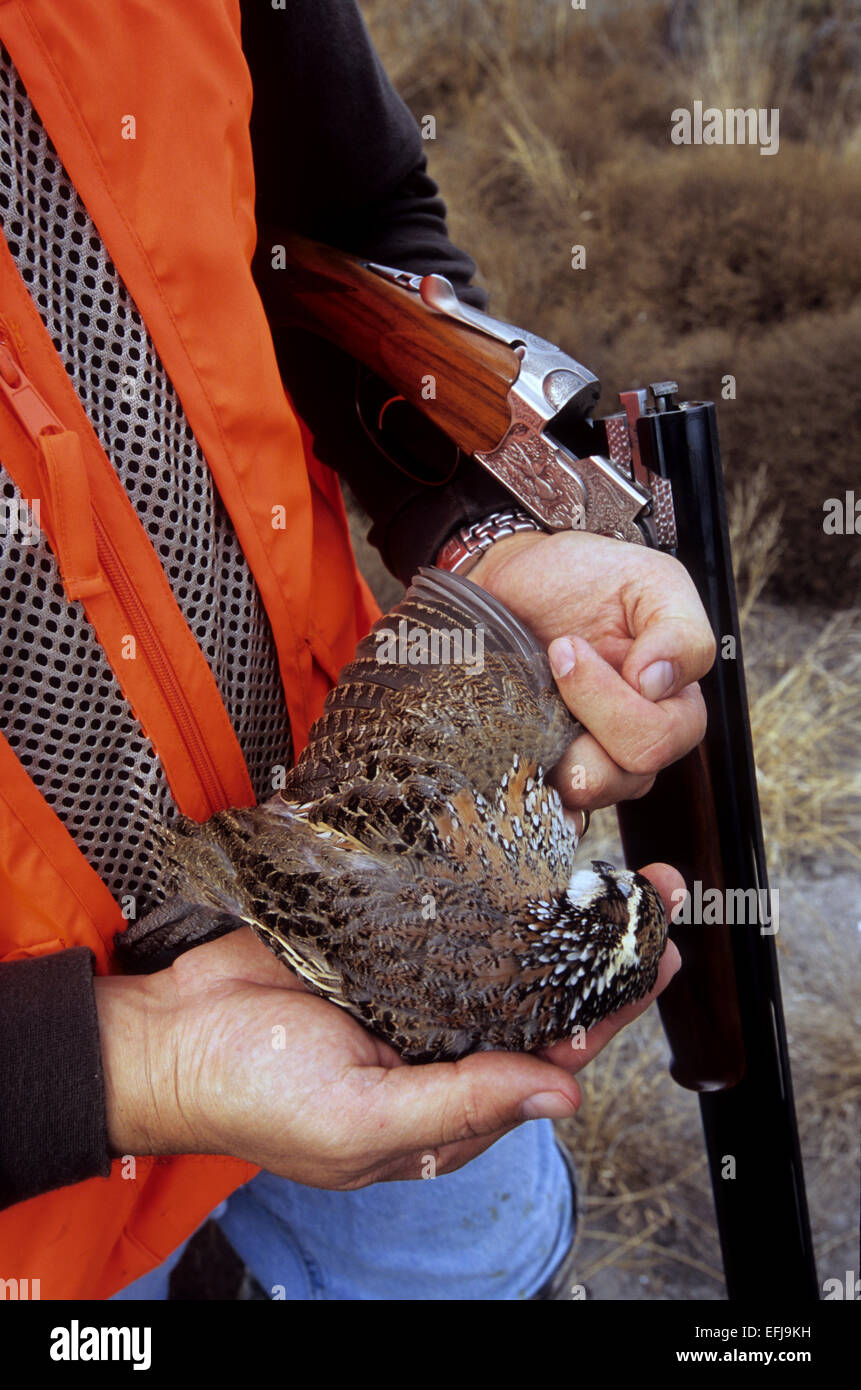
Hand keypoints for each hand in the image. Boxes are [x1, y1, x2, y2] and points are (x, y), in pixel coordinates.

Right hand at [96, 873, 679, 1187]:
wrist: (166, 1036)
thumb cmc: (253, 1097)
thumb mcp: (362, 1123)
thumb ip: (461, 1107)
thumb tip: (562, 1095)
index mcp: (449, 1100)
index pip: (555, 1053)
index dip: (612, 1009)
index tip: (661, 957)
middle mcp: (442, 1038)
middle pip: (543, 990)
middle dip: (603, 947)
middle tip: (655, 891)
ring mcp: (412, 981)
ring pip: (505, 944)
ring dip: (556, 906)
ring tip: (610, 859)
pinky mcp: (379, 933)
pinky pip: (446, 909)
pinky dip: (487, 884)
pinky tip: (524, 850)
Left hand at [469, 529, 715, 809]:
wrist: (509, 579)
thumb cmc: (582, 578)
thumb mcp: (648, 580)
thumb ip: (680, 631)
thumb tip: (657, 684)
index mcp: (673, 703)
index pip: (663, 738)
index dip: (614, 702)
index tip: (569, 645)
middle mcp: (636, 742)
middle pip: (630, 775)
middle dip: (583, 715)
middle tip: (551, 658)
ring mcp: (587, 762)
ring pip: (586, 795)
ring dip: (551, 748)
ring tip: (529, 697)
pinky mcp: (542, 771)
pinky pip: (541, 805)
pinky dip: (523, 784)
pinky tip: (511, 749)